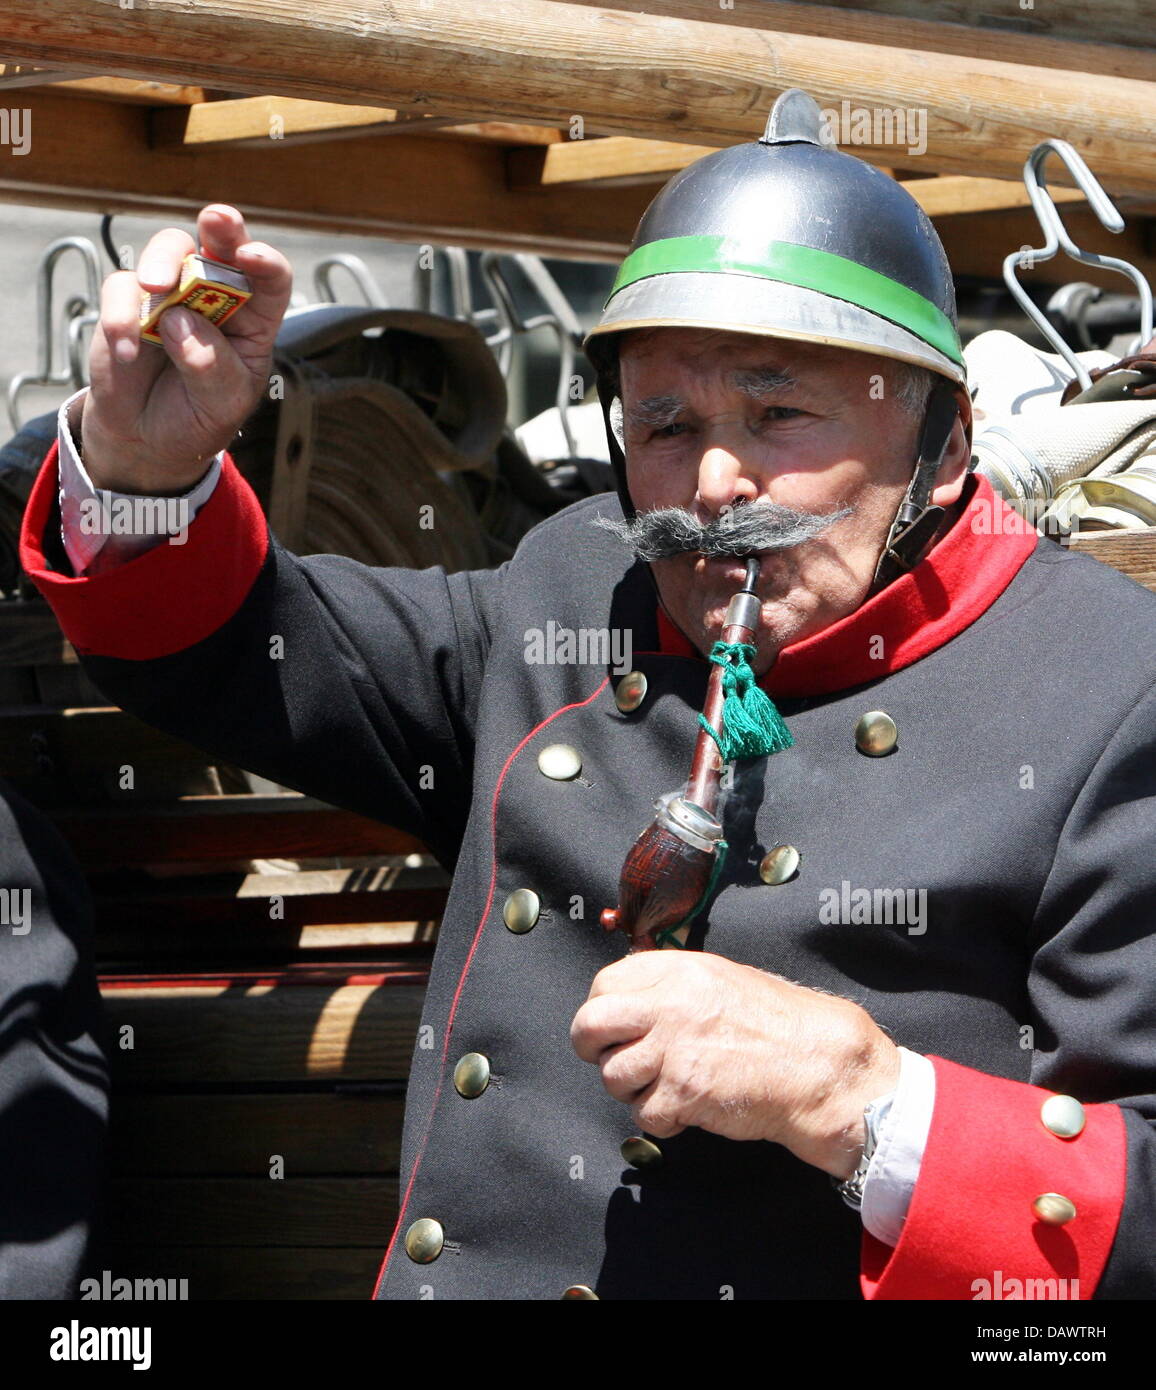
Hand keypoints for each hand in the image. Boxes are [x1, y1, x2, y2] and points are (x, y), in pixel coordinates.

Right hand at [80, 204, 292, 492]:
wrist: (147, 437)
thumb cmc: (198, 416)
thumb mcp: (220, 404)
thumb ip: (209, 366)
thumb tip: (178, 321)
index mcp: (254, 320)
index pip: (271, 282)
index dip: (266, 263)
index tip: (253, 257)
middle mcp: (215, 295)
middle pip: (222, 245)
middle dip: (222, 226)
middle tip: (216, 219)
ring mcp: (172, 292)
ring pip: (171, 249)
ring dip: (163, 262)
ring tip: (154, 289)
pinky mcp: (129, 301)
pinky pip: (123, 288)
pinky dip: (121, 315)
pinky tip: (128, 352)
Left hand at [570, 951, 899, 1177]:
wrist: (818, 1064)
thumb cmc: (777, 1024)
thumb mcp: (719, 979)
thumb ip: (670, 985)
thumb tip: (625, 997)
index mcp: (677, 970)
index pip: (605, 983)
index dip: (604, 1009)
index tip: (615, 1026)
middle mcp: (669, 1004)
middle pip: (589, 1024)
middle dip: (592, 1047)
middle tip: (611, 1058)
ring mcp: (673, 1048)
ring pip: (612, 1075)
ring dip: (633, 1089)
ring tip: (666, 1085)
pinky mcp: (683, 1092)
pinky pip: (643, 1114)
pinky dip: (661, 1119)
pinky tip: (687, 1107)